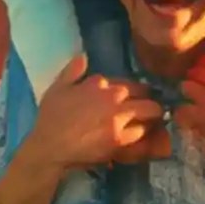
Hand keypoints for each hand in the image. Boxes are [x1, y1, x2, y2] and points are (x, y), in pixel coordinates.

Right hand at [25, 54, 164, 171]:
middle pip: (145, 94)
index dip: (135, 90)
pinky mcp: (120, 139)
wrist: (50, 146)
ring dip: (153, 117)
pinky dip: (145, 134)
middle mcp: (113, 96)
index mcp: (99, 83)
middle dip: (151, 100)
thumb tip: (84, 56)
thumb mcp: (57, 88)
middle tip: (153, 109)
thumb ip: (72, 71)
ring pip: (149, 112)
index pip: (128, 82)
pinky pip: (142, 134)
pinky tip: (146, 138)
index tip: (138, 96)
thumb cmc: (51, 117)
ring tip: (154, 123)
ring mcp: (119, 118)